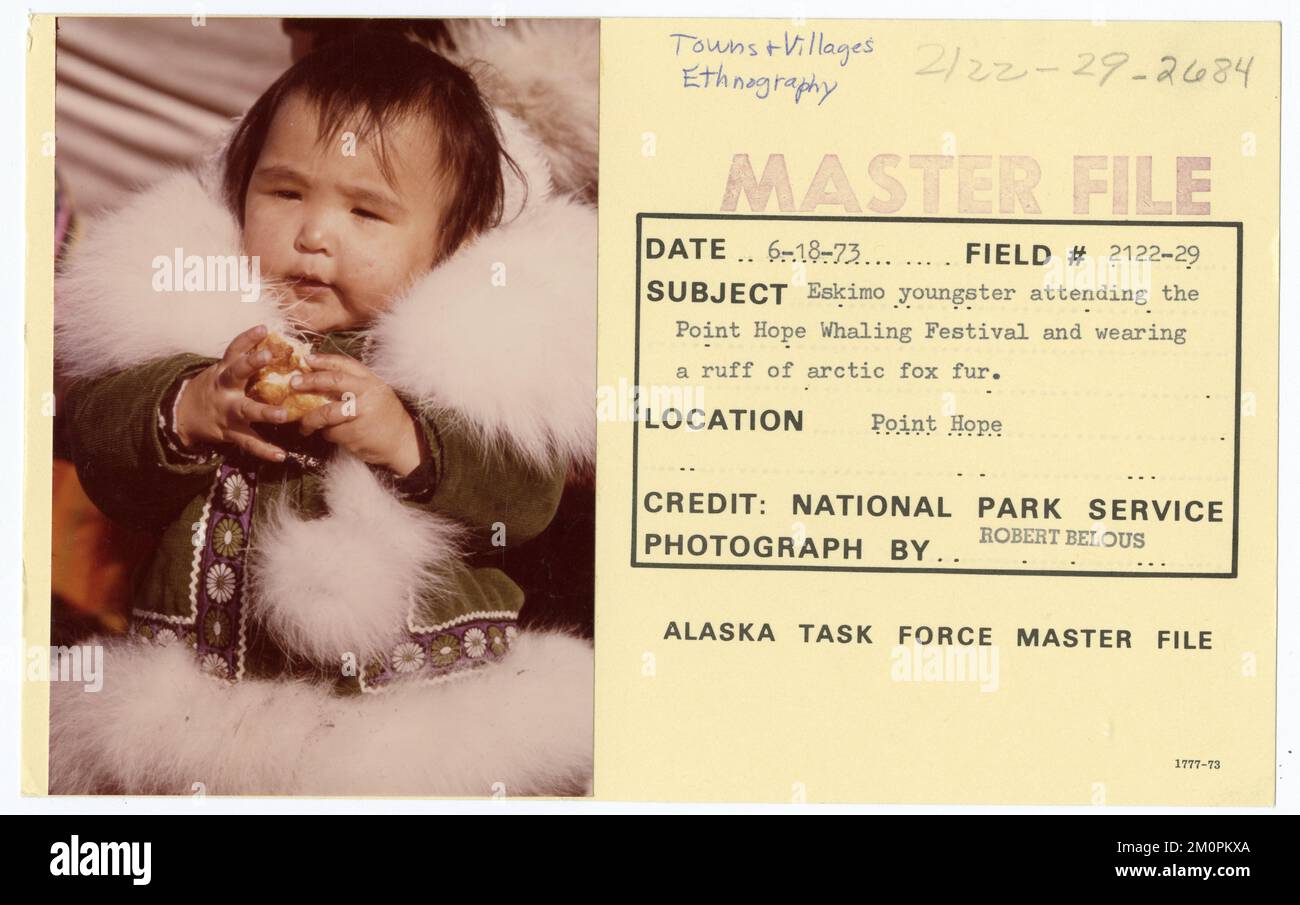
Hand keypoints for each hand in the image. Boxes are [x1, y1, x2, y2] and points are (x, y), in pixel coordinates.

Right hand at [174, 324, 289, 462]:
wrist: (183, 415)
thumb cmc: (215, 388)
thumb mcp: (223, 372)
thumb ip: (246, 361)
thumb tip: (277, 343)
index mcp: (225, 371)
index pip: (235, 350)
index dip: (248, 338)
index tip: (263, 328)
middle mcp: (225, 388)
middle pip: (237, 373)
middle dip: (251, 363)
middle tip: (268, 354)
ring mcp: (228, 411)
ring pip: (247, 410)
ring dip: (265, 412)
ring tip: (284, 415)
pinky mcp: (230, 432)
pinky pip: (249, 442)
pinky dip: (265, 450)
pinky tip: (280, 455)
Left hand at [290, 352, 425, 475]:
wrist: (403, 442)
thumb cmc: (385, 417)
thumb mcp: (376, 394)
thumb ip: (354, 385)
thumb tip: (320, 377)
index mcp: (372, 381)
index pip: (345, 364)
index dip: (324, 360)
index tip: (306, 359)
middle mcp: (368, 394)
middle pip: (333, 381)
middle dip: (310, 381)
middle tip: (293, 383)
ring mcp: (362, 413)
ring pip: (326, 412)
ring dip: (310, 419)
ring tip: (304, 425)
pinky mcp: (356, 433)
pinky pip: (332, 432)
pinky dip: (328, 435)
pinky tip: (332, 436)